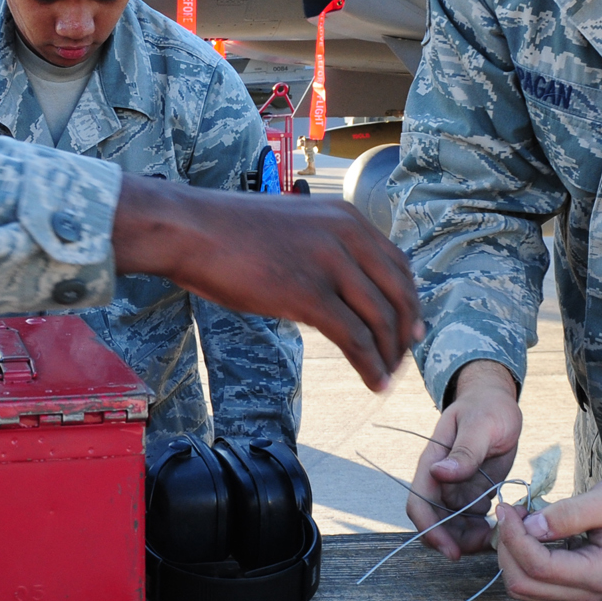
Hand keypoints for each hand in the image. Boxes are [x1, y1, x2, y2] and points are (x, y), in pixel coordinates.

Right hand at [111, 174, 421, 389]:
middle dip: (405, 331)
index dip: (409, 301)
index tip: (410, 328)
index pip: (398, 264)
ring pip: (381, 319)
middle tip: (403, 358)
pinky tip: (374, 383)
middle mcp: (347, 236)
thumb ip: (324, 246)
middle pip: (398, 293)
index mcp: (347, 218)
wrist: (191, 230)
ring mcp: (329, 264)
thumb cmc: (230, 232)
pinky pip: (356, 338)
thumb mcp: (294, 226)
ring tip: (387, 377)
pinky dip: (371, 365)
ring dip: (390, 355)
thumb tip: (339, 283)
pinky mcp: (309, 295)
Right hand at [407, 360, 520, 558]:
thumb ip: (463, 451)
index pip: (419, 503)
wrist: (498, 402)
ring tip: (498, 535)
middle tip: (485, 545)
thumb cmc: (488, 407)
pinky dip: (484, 529)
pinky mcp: (473, 492)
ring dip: (471, 538)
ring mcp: (456, 488)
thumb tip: (439, 473)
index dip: (430, 529)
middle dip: (454, 540)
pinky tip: (504, 524)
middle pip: (435, 521)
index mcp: (433, 462)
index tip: (450, 549)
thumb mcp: (480, 425)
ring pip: (454, 525)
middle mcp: (440, 480)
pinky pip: (472, 520)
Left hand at [494, 477, 601, 600]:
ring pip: (523, 587)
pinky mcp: (571, 586)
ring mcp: (578, 593)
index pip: (538, 567)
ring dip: (510, 553)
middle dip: (507, 546)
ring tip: (520, 519)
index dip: (514, 537)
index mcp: (599, 574)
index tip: (507, 507)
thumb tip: (531, 526)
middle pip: (523, 583)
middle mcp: (587, 592)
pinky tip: (529, 530)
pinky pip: (532, 581)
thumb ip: (570, 514)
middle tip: (512, 511)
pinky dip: (520, 557)